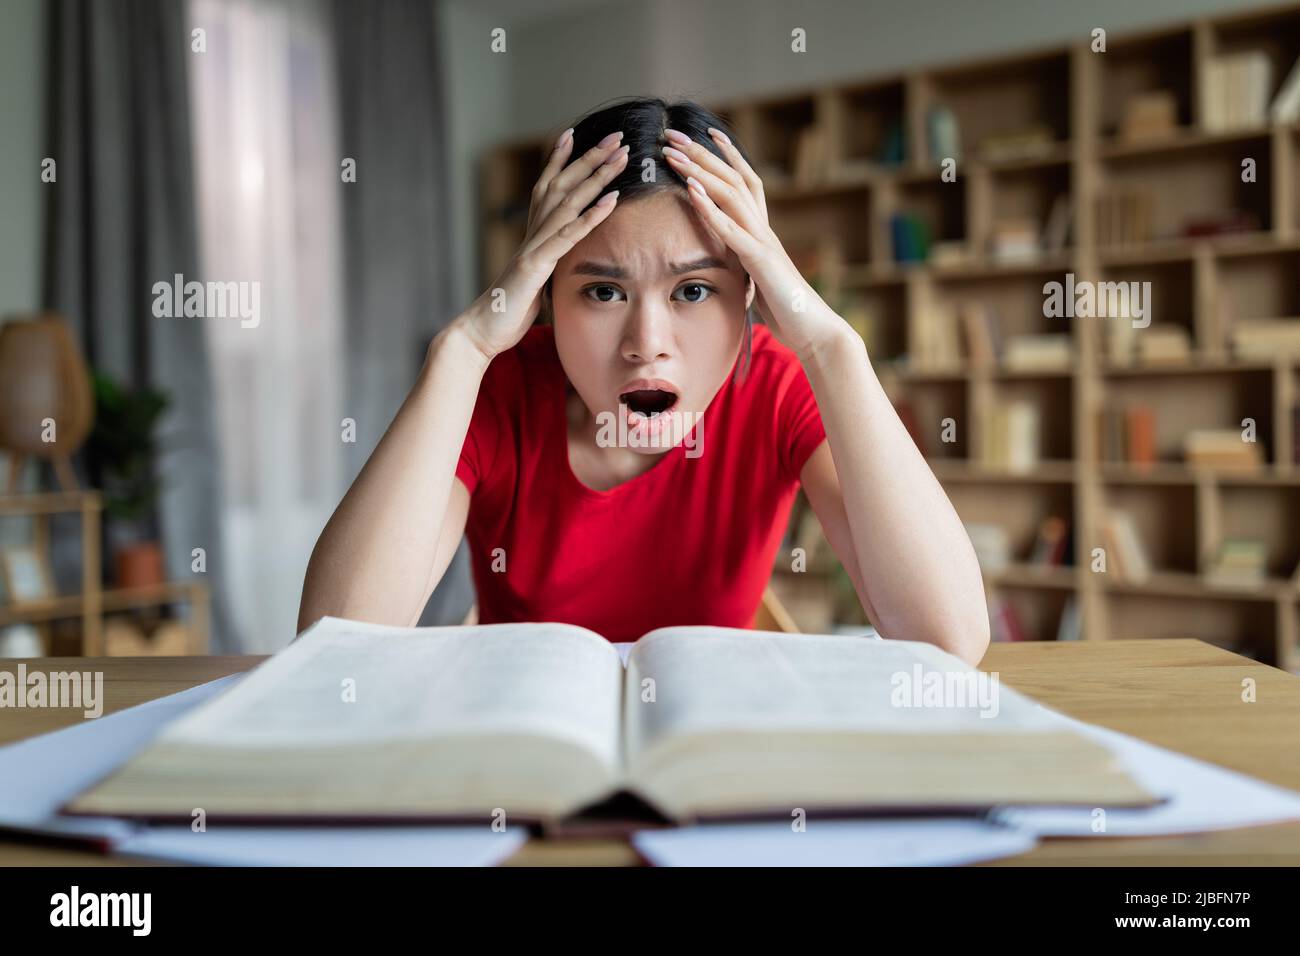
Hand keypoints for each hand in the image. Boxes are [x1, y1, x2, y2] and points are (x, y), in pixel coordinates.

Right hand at [458, 128, 629, 361]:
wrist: (482, 330)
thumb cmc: (508, 310)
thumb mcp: (535, 283)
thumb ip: (547, 266)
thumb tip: (559, 263)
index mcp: (532, 236)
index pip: (547, 188)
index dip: (561, 160)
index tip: (575, 133)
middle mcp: (532, 233)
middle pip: (563, 185)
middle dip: (590, 158)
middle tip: (616, 136)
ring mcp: (533, 246)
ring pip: (568, 202)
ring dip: (597, 177)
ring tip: (620, 156)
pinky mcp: (535, 265)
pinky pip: (567, 236)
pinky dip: (590, 216)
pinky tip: (610, 200)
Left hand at [661, 127, 849, 362]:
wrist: (813, 330)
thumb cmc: (786, 310)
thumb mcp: (757, 280)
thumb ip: (743, 263)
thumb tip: (728, 260)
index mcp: (763, 231)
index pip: (746, 182)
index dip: (727, 156)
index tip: (706, 134)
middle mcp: (764, 228)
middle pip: (733, 178)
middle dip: (703, 154)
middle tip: (674, 133)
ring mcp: (764, 241)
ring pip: (731, 194)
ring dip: (700, 171)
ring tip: (674, 153)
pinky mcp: (760, 260)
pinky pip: (731, 228)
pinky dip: (709, 207)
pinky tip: (690, 189)